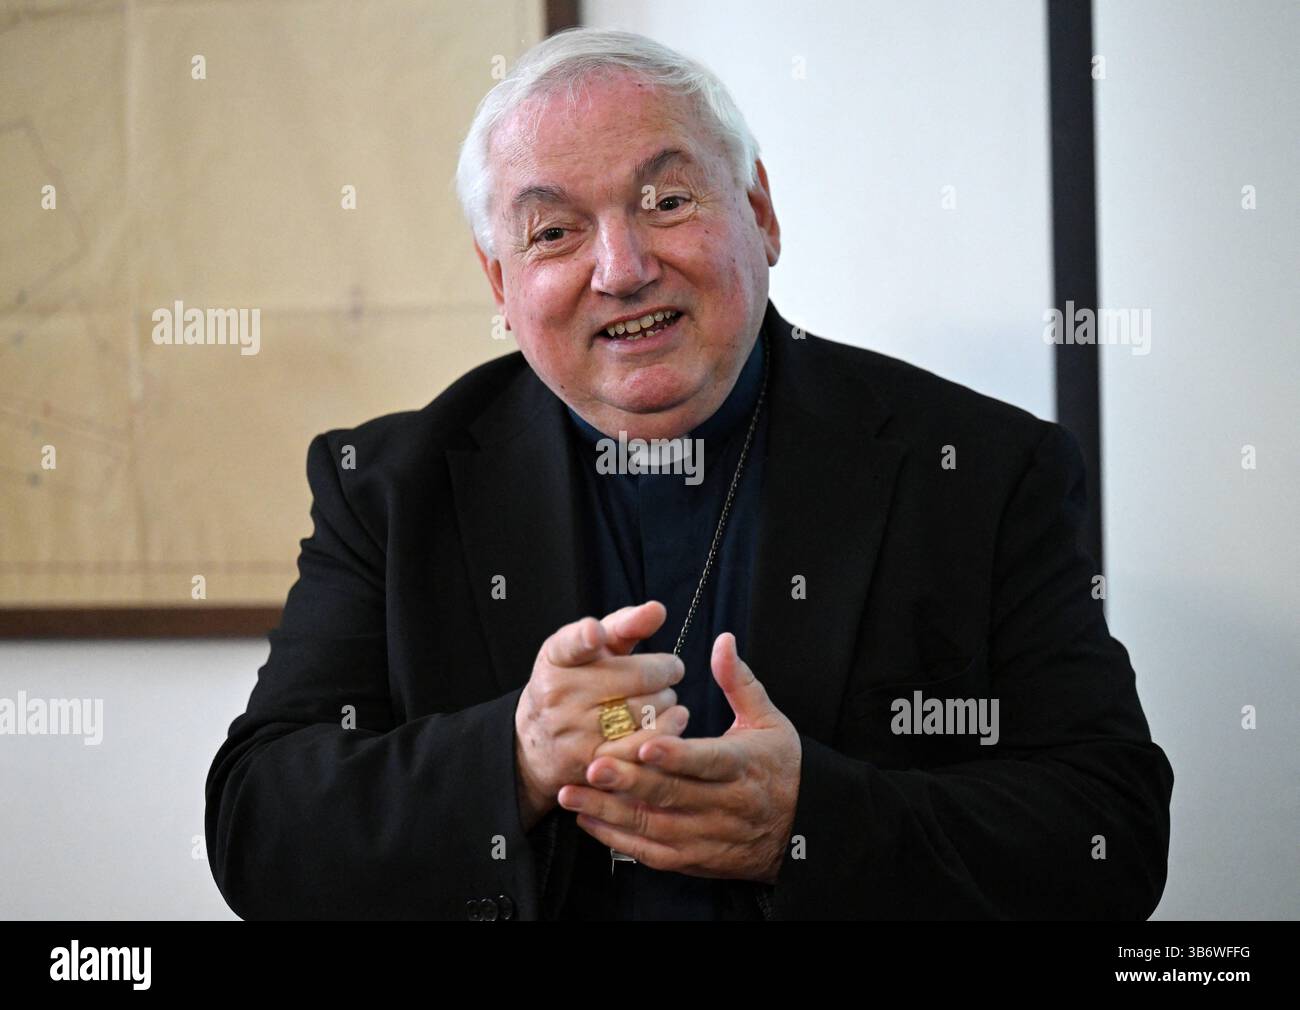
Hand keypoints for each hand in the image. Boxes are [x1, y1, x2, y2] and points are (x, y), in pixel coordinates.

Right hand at [514, 601, 690, 831]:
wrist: (537, 743)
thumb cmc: (574, 684)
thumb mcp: (589, 649)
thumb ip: (624, 625)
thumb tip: (658, 609)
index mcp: (557, 658)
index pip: (571, 644)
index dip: (584, 638)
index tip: (594, 633)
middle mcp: (560, 694)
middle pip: (638, 677)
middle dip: (665, 672)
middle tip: (668, 672)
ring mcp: (574, 732)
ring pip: (646, 711)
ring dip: (668, 702)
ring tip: (665, 698)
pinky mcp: (593, 765)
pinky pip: (645, 746)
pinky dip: (668, 730)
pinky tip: (672, 720)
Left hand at [558, 631, 801, 883]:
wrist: (802, 830)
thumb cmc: (782, 768)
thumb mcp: (768, 720)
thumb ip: (739, 681)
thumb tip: (723, 641)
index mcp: (743, 766)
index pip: (707, 761)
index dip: (676, 756)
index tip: (645, 746)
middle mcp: (725, 804)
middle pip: (673, 795)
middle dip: (629, 782)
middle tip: (592, 767)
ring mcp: (708, 836)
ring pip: (656, 827)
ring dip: (611, 812)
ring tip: (573, 794)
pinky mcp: (695, 858)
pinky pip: (652, 853)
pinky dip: (619, 839)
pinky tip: (590, 820)